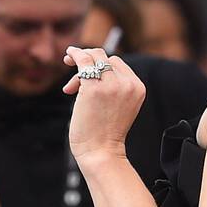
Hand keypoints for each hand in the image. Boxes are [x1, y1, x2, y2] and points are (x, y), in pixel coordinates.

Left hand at [63, 45, 144, 162]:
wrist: (101, 152)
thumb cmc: (105, 132)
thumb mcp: (119, 105)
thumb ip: (114, 87)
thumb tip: (89, 66)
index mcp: (138, 87)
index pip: (118, 64)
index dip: (101, 66)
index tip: (87, 79)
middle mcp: (127, 84)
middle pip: (106, 57)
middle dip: (89, 60)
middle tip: (75, 73)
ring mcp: (111, 85)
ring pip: (95, 56)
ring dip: (80, 59)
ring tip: (69, 67)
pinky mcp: (94, 89)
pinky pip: (83, 62)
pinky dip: (74, 54)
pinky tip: (68, 54)